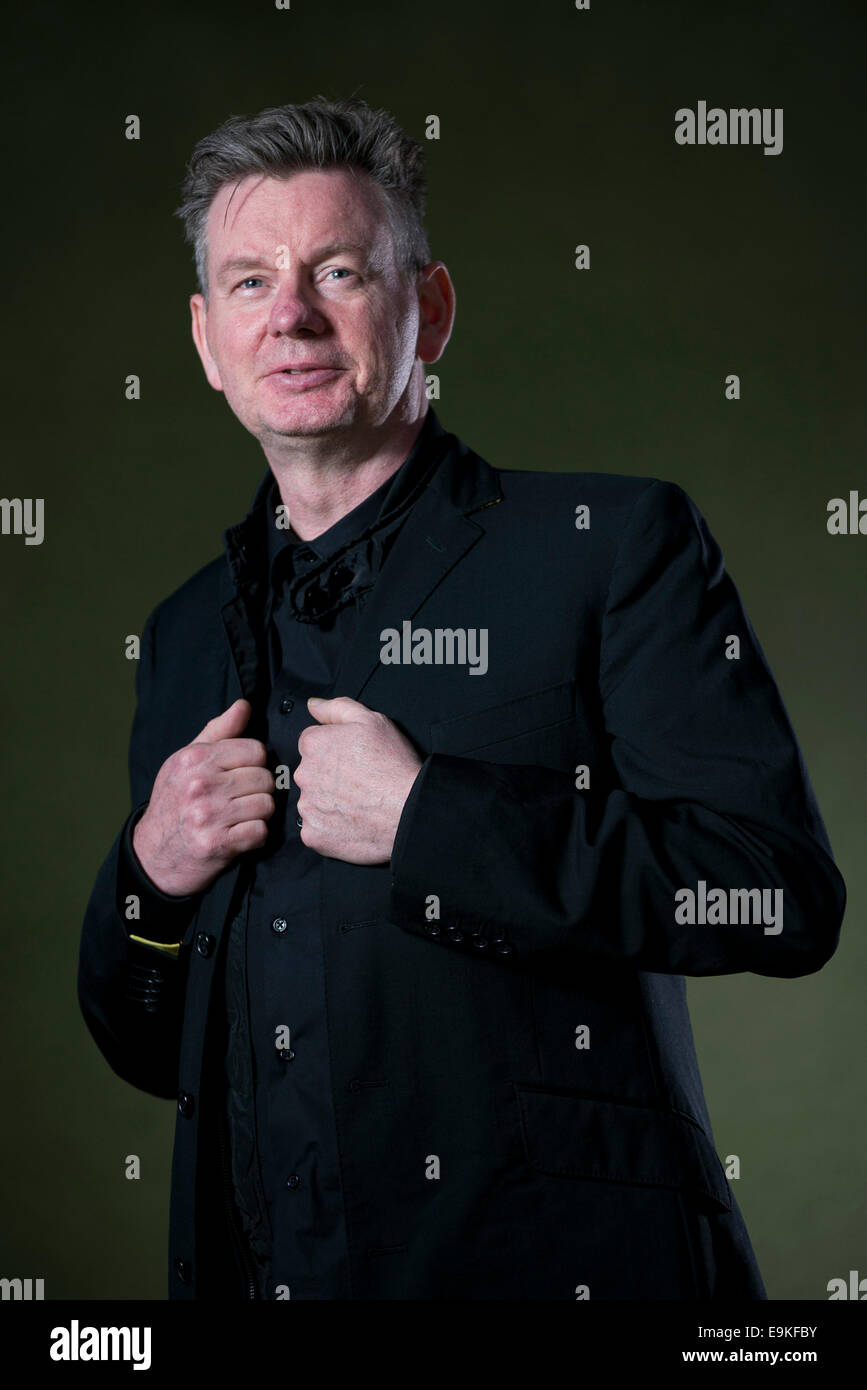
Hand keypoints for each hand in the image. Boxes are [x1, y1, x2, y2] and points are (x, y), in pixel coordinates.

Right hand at [132, 699, 274, 895]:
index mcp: (194, 758)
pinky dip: (255, 836)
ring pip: (266, 804)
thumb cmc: (174, 802)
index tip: (241, 775)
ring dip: (259, 813)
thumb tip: (244, 705)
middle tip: (241, 799)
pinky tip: (240, 834)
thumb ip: (219, 731)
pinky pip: (260, 832)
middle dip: (258, 789)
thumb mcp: (187, 761)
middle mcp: (200, 784)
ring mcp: (208, 816)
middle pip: (264, 777)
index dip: (254, 763)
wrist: (153, 854)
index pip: (255, 750)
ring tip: (240, 816)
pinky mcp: (217, 844)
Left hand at [295, 696, 423, 864]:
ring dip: (329, 803)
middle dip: (329, 777)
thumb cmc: (394, 766)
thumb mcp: (371, 720)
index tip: (353, 760)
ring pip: (313, 802)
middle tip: (359, 782)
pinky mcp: (313, 835)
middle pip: (311, 773)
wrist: (409, 810)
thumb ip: (337, 708)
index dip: (335, 751)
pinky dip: (330, 829)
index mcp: (314, 744)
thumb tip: (314, 705)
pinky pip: (315, 830)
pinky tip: (352, 822)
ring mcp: (307, 807)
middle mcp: (304, 775)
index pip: (313, 744)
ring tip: (359, 804)